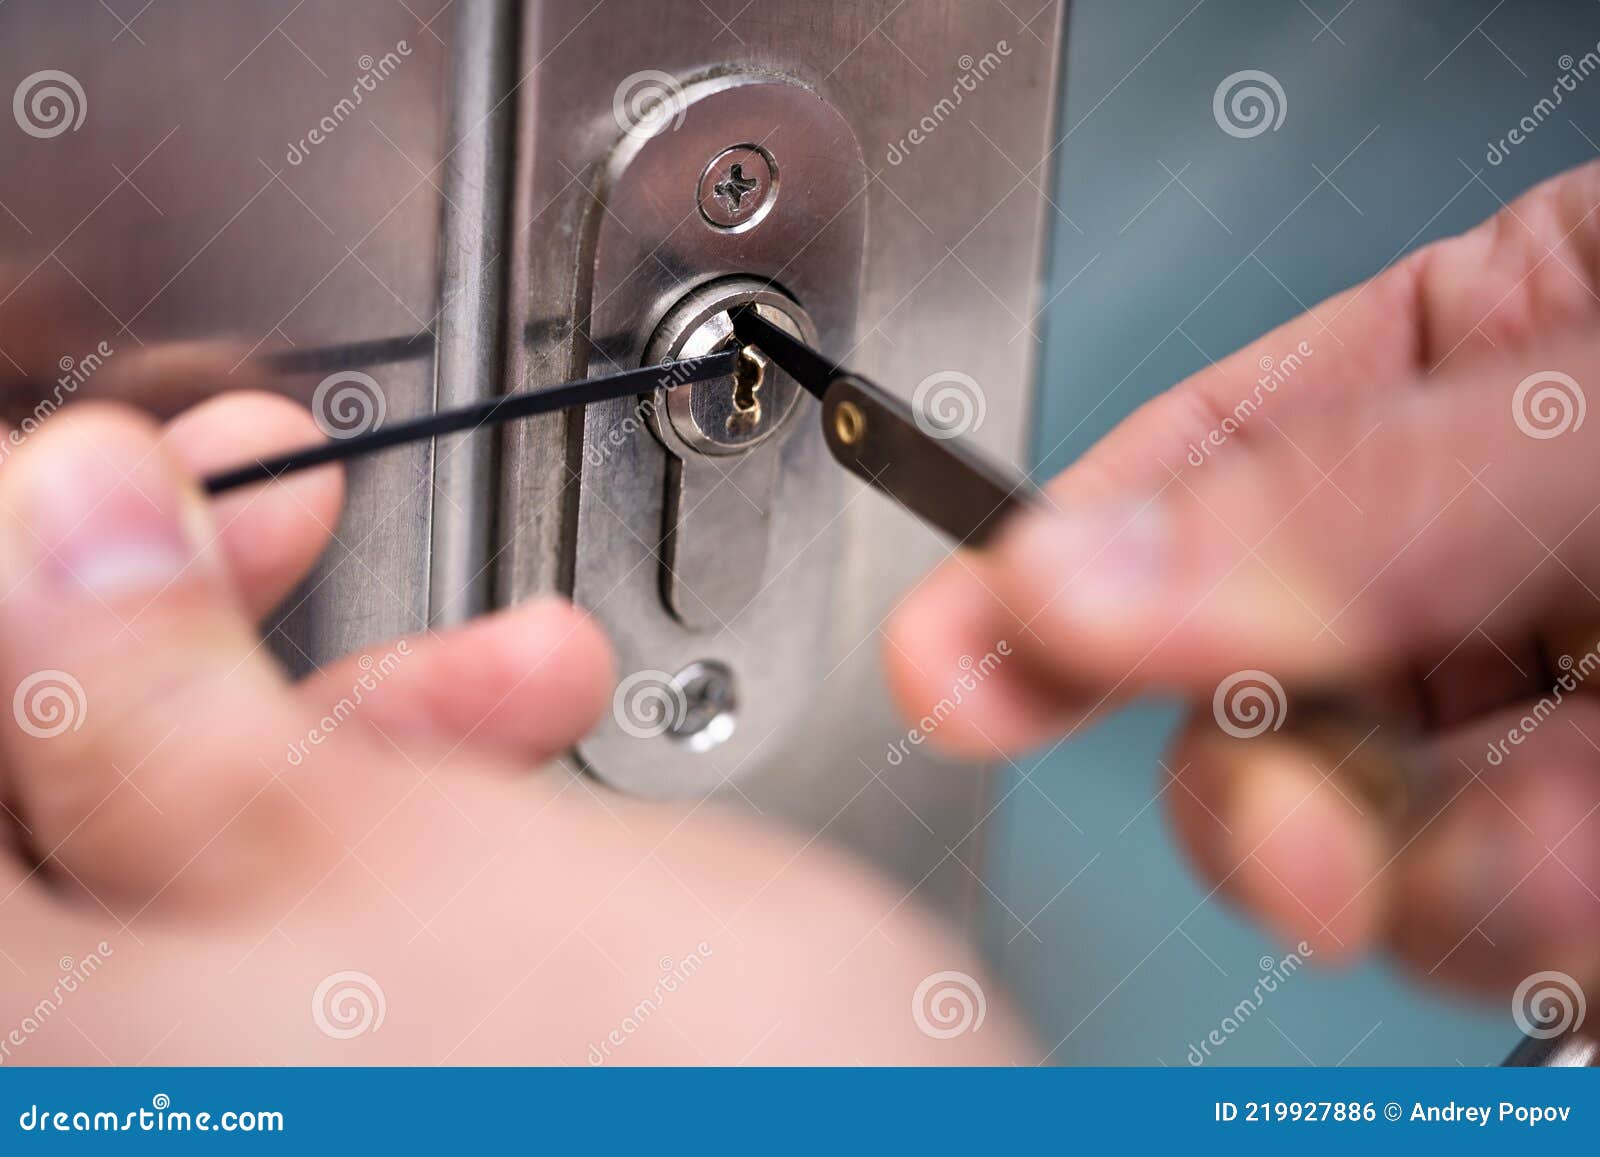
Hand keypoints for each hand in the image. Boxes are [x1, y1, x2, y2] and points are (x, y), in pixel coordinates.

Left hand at [0, 399, 1025, 1063]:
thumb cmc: (706, 1114)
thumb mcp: (412, 871)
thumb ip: (160, 708)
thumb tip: (43, 526)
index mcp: (79, 1055)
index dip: (8, 593)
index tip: (98, 487)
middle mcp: (141, 1084)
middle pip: (61, 793)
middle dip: (180, 613)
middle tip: (270, 495)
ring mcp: (260, 1086)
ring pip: (208, 842)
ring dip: (350, 697)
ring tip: (505, 645)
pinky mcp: (374, 1075)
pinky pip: (333, 898)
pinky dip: (427, 788)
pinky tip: (540, 730)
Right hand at [888, 159, 1599, 1004]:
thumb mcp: (1597, 411)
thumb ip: (1354, 497)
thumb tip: (1078, 580)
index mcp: (1481, 368)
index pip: (1205, 457)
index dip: (1057, 564)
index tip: (947, 665)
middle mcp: (1498, 549)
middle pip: (1258, 685)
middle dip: (1255, 786)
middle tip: (1294, 851)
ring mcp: (1561, 707)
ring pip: (1376, 838)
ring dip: (1431, 877)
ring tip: (1569, 859)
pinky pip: (1499, 922)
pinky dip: (1529, 929)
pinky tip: (1592, 902)